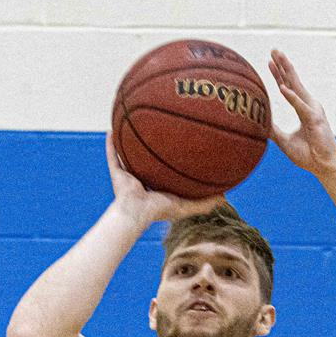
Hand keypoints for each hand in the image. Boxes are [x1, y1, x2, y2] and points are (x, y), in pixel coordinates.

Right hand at [107, 134, 223, 226]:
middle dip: (151, 146)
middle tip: (158, 129)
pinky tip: (111, 129)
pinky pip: (112, 156)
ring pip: (128, 155)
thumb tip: (225, 198)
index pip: (164, 170)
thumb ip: (205, 203)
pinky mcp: (116, 174)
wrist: (136, 213)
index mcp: (156, 185)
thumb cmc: (159, 211)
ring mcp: (128, 176)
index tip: (180, 145)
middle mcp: (141, 179)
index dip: (170, 158)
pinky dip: (110, 144)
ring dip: (129, 142)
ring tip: (132, 124)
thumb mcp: (186, 206)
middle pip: (146, 159)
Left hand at [266, 49, 335, 178]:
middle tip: (274, 49)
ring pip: (297, 87)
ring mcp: (312, 110)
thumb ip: (273, 130)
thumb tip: (259, 124)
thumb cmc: (308, 155)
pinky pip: (300, 106)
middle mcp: (309, 105)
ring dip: (287, 71)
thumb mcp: (284, 141)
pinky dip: (291, 96)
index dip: (278, 74)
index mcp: (303, 108)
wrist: (324, 167)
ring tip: (278, 58)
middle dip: (283, 64)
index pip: (289, 87)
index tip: (268, 62)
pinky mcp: (314, 119)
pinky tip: (281, 87)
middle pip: (293, 80)